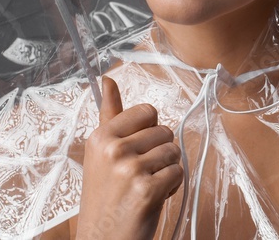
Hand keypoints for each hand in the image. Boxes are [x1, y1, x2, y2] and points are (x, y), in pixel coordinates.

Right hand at [75, 75, 182, 239]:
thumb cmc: (106, 197)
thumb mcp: (100, 154)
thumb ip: (109, 115)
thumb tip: (107, 80)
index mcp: (101, 137)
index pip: (148, 111)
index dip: (150, 132)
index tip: (136, 150)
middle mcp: (112, 150)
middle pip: (165, 131)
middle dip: (160, 154)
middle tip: (139, 175)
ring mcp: (129, 170)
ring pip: (174, 152)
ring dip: (167, 171)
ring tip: (145, 187)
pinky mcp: (147, 190)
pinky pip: (178, 174)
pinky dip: (171, 188)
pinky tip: (152, 199)